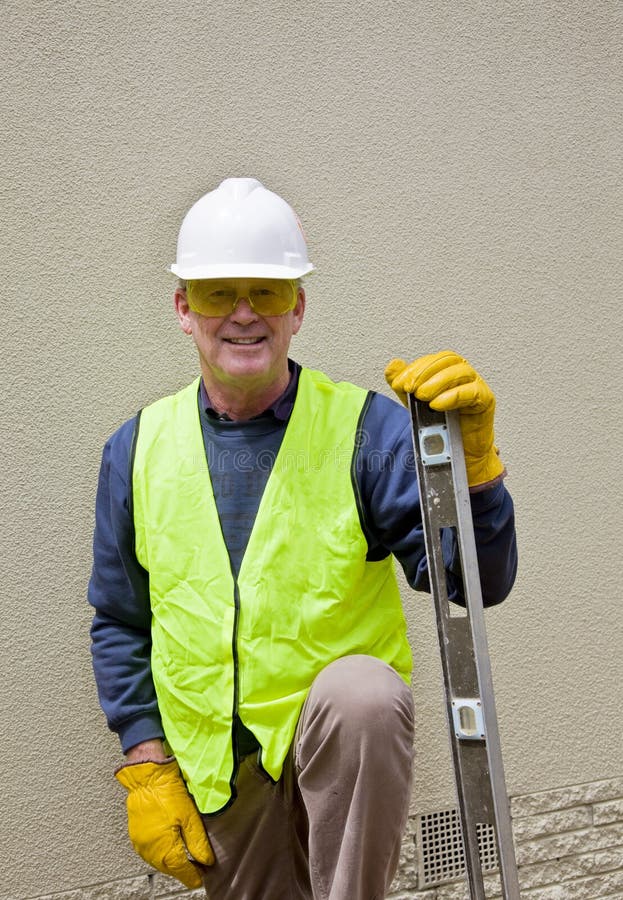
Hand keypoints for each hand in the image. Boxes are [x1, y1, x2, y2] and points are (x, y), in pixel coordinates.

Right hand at [115, 757, 213, 888]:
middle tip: (198, 868)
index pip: (182, 872)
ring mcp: (140, 845)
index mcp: (164, 850)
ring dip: (172, 863)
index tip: (203, 877)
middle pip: (170, 870)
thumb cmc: (166, 793)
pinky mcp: (136, 837)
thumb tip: (206, 861)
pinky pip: (150, 853)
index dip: (194, 876)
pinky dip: (162, 854)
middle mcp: (150, 852)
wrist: (147, 778)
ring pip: (159, 863)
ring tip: (186, 860)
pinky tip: (170, 849)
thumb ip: (198, 843)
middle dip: (184, 870)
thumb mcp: (189, 817)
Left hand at [385, 350, 505, 487]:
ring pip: (461, 372)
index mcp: (447, 370)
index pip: (432, 360)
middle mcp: (464, 374)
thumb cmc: (439, 425)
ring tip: (422, 396)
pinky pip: (472, 392)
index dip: (414, 368)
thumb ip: (404, 384)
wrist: (455, 453)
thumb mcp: (414, 403)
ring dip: (438, 382)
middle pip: (447, 360)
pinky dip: (453, 396)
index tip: (399, 383)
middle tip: (410, 388)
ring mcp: (477, 385)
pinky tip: (437, 405)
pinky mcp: (486, 400)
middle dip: (424, 372)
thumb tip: (393, 365)